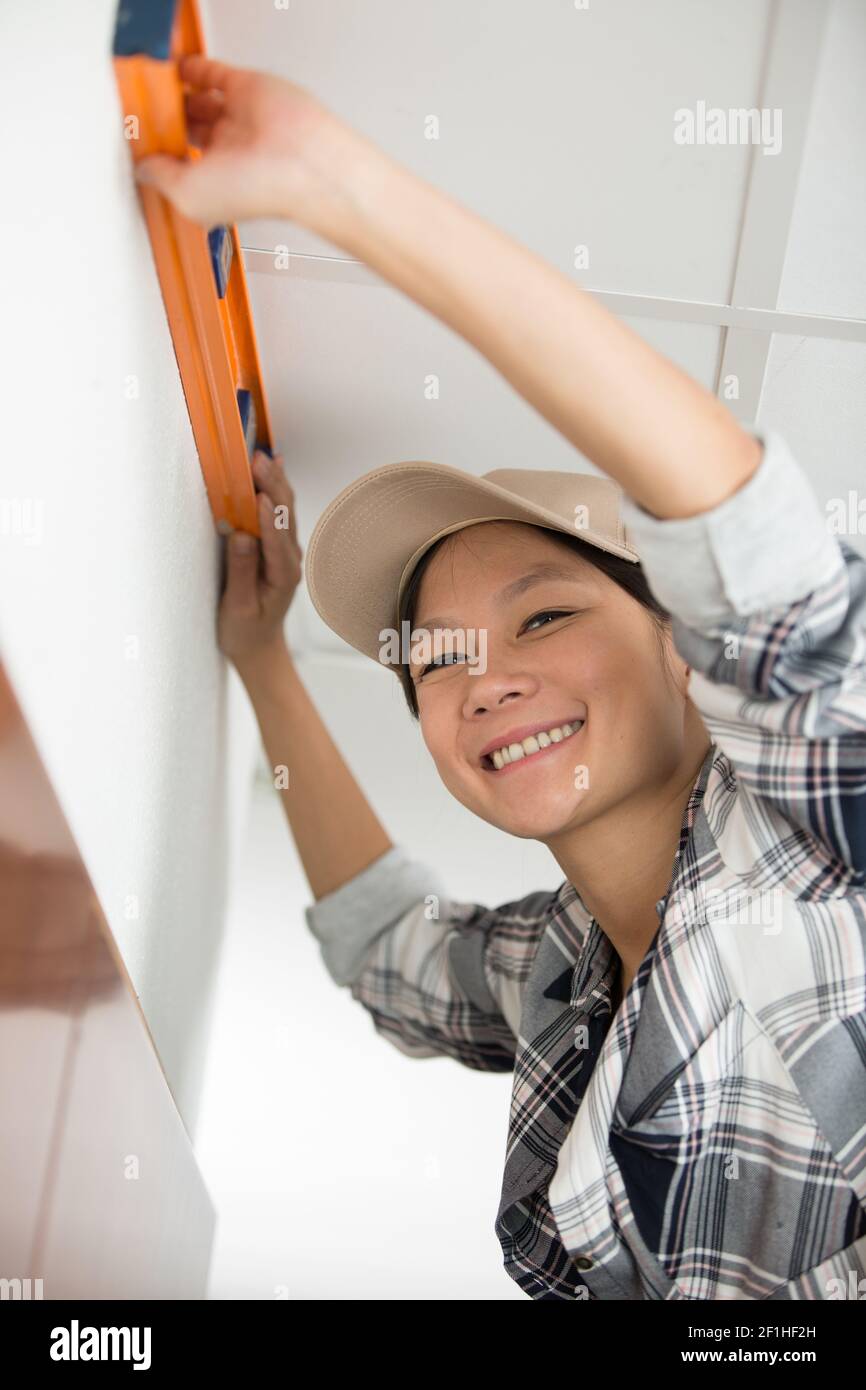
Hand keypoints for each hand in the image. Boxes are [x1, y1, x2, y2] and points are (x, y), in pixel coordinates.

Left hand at [134, 55, 364, 237]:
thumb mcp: (188, 197)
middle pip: (188, 134)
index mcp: (216, 187)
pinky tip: (174, 70)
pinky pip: (214, 75)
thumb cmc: (259, 191)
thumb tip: (143, 168)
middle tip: (140, 115)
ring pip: (199, 104)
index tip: (137, 144)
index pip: (180, 169)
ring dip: (176, 98)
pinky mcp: (245, 89)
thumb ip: (160, 178)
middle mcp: (228, 156)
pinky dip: (192, 70)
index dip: (158, 156)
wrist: (299, 161)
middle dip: (165, 126)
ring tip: (152, 91)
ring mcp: (238, 121)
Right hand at [218, 450, 301, 667]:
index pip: (275, 540)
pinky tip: (273, 469)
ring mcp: (286, 552)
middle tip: (257, 459)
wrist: (258, 646)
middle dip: (272, 486)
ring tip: (262, 456)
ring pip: (284, 511)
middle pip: (283, 516)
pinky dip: (274, 489)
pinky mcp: (278, 547)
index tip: (257, 493)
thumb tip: (242, 536)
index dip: (266, 515)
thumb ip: (240, 572)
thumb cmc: (245, 631)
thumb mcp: (237, 607)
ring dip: (274, 482)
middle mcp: (290, 560)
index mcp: (282, 576)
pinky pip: (278, 514)